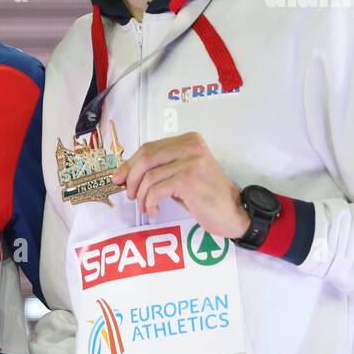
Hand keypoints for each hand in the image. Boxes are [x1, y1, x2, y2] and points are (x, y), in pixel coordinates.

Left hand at [111, 132, 249, 237]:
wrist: (234, 213)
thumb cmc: (206, 196)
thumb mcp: (183, 174)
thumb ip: (161, 168)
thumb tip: (125, 174)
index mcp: (189, 140)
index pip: (149, 148)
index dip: (130, 163)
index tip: (118, 178)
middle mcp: (191, 146)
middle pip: (145, 158)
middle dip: (131, 177)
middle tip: (129, 194)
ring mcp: (191, 162)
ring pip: (149, 176)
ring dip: (141, 195)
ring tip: (145, 206)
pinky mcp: (189, 180)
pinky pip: (155, 190)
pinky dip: (149, 202)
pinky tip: (154, 210)